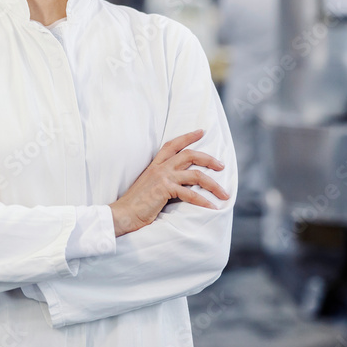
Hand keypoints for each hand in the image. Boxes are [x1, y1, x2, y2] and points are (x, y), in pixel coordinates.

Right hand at [108, 129, 228, 236]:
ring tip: (224, 193)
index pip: (172, 145)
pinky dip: (204, 202)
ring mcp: (163, 178)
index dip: (187, 137)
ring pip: (196, 174)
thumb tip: (179, 185)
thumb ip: (162, 181)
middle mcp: (160, 168)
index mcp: (155, 165)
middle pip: (189, 155)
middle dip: (208, 158)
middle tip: (221, 165)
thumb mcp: (148, 186)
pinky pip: (191, 195)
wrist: (122, 214)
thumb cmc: (135, 205)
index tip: (201, 131)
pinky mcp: (165, 190)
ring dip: (213, 184)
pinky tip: (212, 208)